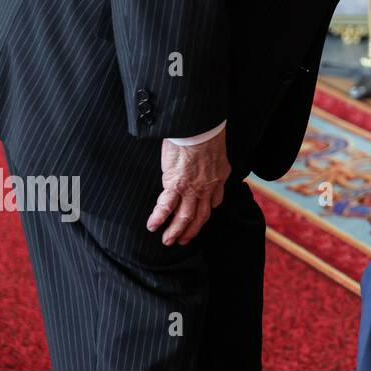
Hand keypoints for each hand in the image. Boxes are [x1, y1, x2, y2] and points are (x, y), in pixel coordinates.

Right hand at [146, 126, 230, 245]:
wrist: (200, 129)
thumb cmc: (206, 134)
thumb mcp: (218, 152)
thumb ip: (213, 162)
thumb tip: (209, 161)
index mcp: (218, 178)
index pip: (214, 202)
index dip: (206, 211)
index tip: (200, 218)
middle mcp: (207, 188)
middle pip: (200, 215)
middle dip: (191, 230)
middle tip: (183, 241)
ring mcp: (191, 189)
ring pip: (184, 216)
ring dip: (175, 231)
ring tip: (167, 240)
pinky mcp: (175, 185)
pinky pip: (166, 206)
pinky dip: (159, 218)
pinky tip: (152, 226)